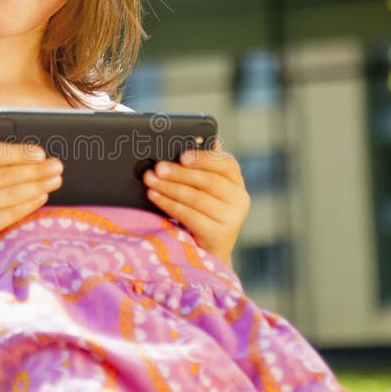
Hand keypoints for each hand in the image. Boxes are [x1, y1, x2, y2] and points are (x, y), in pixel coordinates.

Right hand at [0, 114, 62, 260]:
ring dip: (39, 186)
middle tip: (57, 165)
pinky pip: (12, 213)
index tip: (40, 152)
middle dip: (37, 170)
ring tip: (56, 179)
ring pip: (13, 194)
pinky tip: (42, 196)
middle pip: (7, 174)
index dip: (19, 152)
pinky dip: (30, 204)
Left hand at [142, 143, 249, 267]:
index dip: (204, 157)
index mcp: (237, 183)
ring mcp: (232, 219)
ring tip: (150, 181)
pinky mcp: (219, 235)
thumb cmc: (202, 214)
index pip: (226, 163)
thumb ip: (201, 168)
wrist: (208, 253)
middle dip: (178, 173)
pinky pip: (189, 215)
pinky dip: (169, 204)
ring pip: (196, 197)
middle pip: (208, 181)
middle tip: (156, 168)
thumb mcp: (204, 191)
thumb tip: (196, 138)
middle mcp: (240, 200)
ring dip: (169, 187)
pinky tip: (155, 197)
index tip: (181, 155)